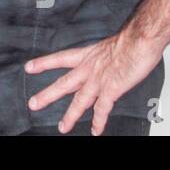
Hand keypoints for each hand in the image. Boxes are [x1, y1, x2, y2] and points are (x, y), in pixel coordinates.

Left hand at [24, 29, 164, 134]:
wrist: (140, 39)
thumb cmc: (130, 40)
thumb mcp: (109, 44)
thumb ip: (104, 56)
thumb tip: (105, 61)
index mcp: (87, 55)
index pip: (60, 58)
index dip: (44, 63)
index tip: (29, 67)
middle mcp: (89, 68)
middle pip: (63, 83)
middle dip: (47, 95)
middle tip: (33, 104)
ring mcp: (99, 80)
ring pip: (79, 100)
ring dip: (70, 115)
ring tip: (62, 127)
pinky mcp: (111, 89)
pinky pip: (102, 109)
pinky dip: (98, 121)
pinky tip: (95, 130)